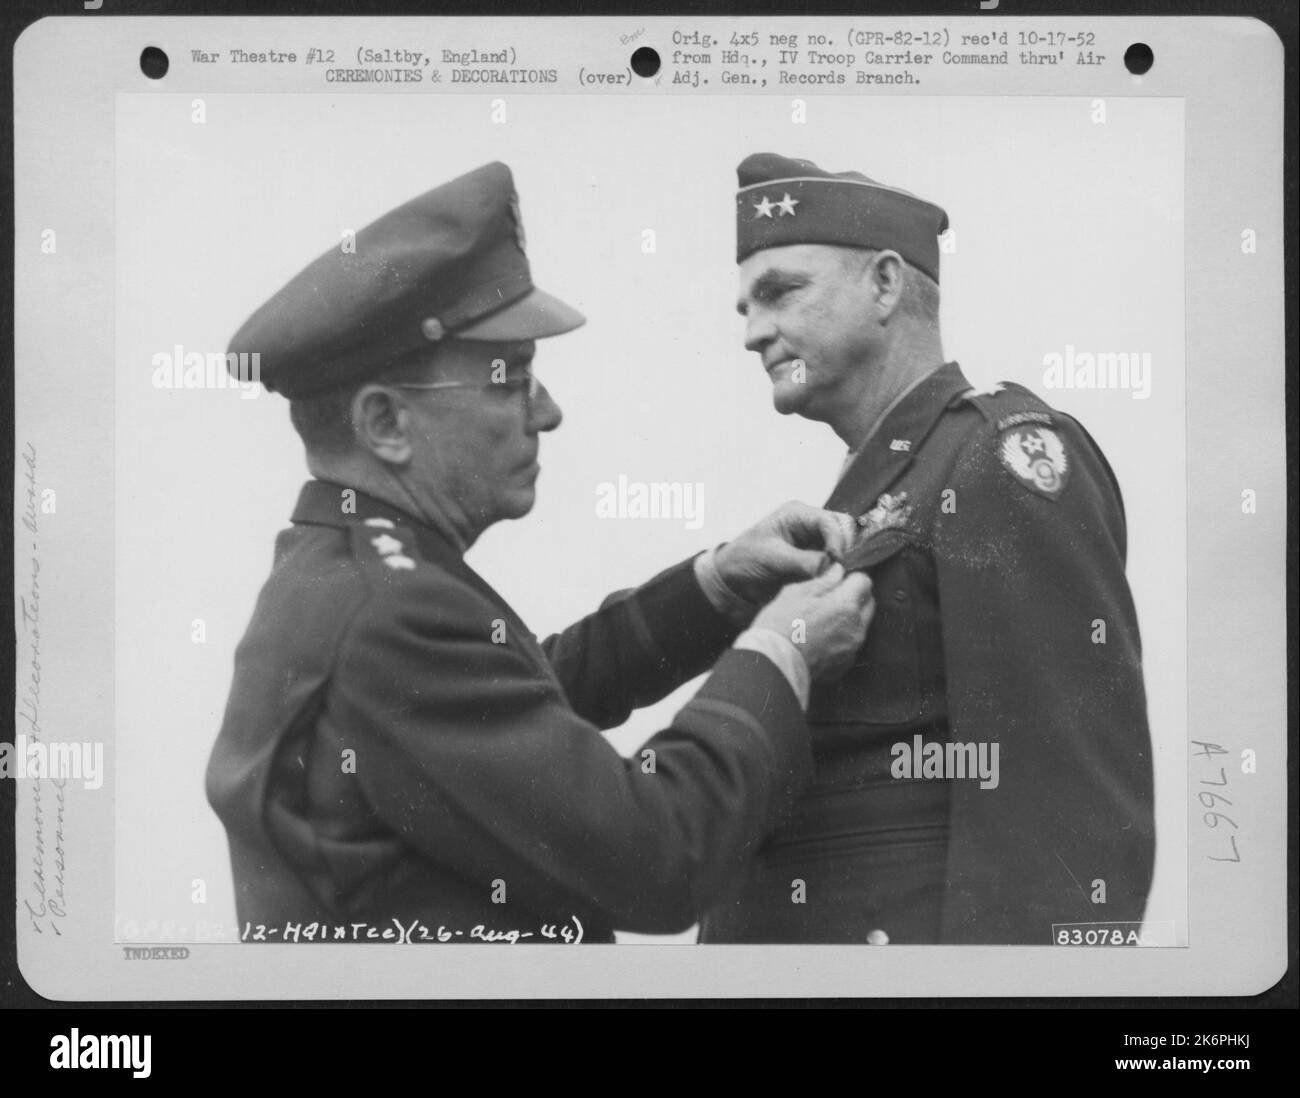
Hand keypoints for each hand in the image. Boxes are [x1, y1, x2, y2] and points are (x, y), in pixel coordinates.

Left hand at [714, 502, 854, 604]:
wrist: (733, 578)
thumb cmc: (746, 560)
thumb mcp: (773, 559)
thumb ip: (802, 561)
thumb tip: (830, 566)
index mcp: (797, 514)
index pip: (828, 521)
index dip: (837, 539)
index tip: (837, 559)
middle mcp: (809, 524)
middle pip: (842, 530)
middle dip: (847, 548)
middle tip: (844, 569)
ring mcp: (814, 541)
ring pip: (843, 546)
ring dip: (845, 560)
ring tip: (842, 576)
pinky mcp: (816, 558)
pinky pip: (834, 562)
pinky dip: (838, 570)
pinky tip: (837, 580)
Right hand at [752, 563, 874, 681]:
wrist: (772, 664)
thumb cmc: (779, 625)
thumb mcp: (795, 593)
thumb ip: (823, 581)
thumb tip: (838, 571)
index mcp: (845, 605)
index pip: (864, 581)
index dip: (850, 578)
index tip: (836, 581)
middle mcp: (856, 628)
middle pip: (869, 603)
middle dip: (854, 597)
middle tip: (829, 599)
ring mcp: (852, 649)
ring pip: (861, 625)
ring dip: (849, 619)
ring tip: (822, 621)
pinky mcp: (845, 665)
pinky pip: (851, 645)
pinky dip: (842, 639)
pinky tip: (820, 639)